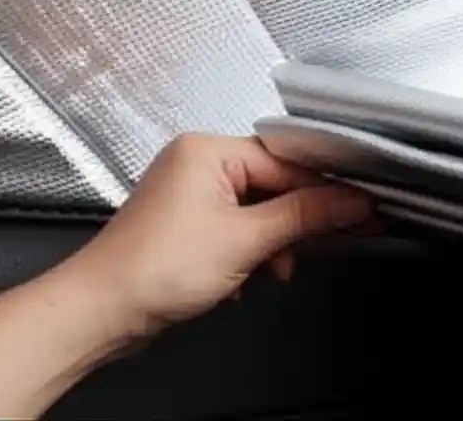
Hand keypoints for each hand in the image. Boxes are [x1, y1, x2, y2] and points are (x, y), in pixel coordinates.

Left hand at [56, 133, 373, 341]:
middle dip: (298, 221)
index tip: (362, 207)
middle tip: (344, 234)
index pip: (288, 161)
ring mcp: (190, 194)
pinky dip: (251, 252)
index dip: (328, 189)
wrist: (100, 311)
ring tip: (273, 270)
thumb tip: (348, 202)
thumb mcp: (245, 240)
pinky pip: (237, 227)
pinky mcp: (187, 223)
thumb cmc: (152, 270)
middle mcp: (197, 163)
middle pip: (275, 184)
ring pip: (258, 210)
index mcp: (208, 150)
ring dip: (274, 243)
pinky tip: (249, 276)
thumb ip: (303, 217)